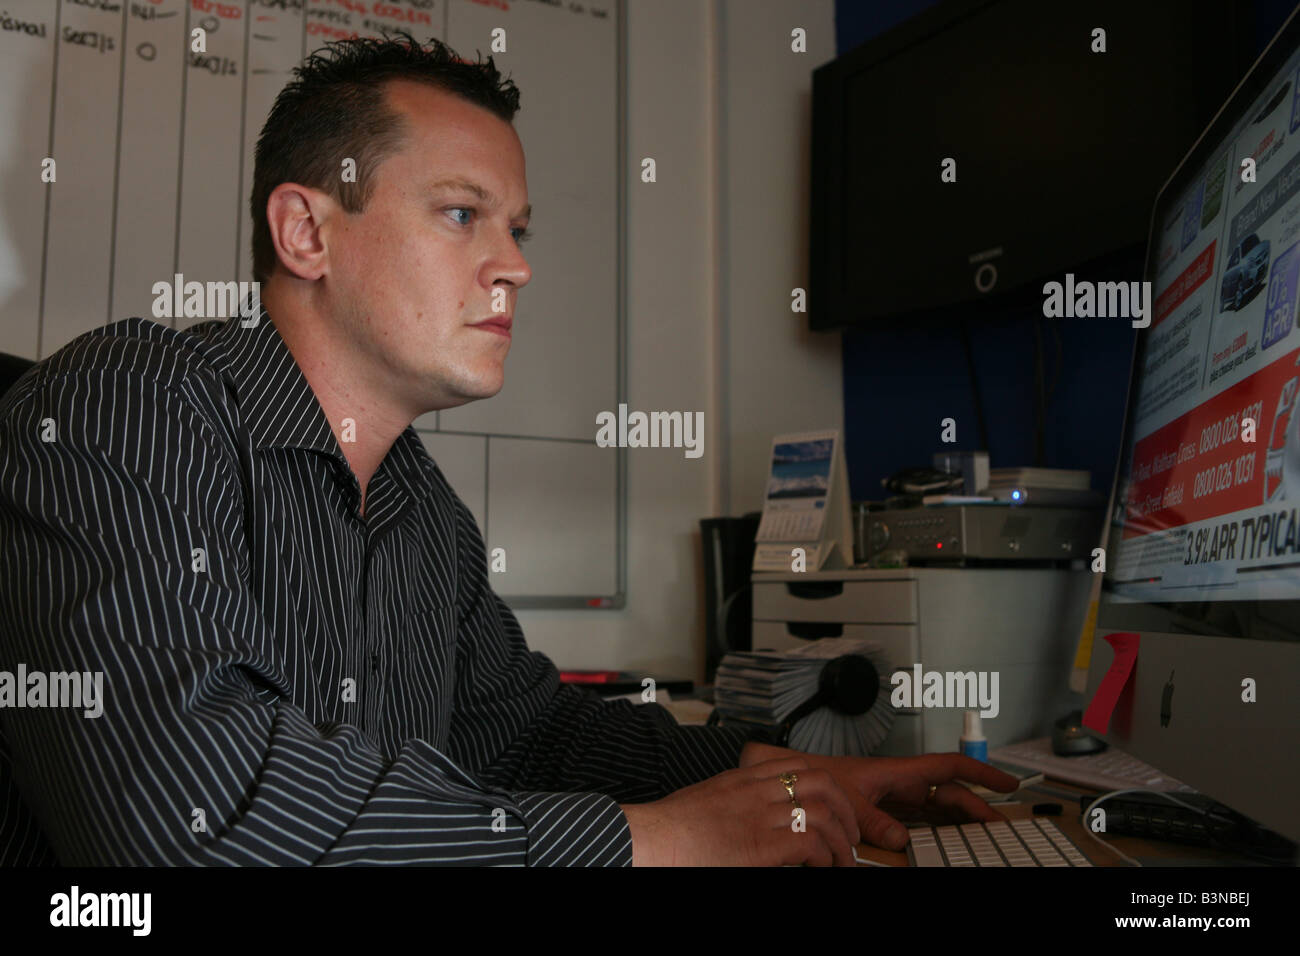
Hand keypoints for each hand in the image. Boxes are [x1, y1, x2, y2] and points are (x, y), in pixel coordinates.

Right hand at [620, 756, 862, 865]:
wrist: (650, 839)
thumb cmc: (669, 828)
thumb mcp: (706, 800)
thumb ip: (734, 802)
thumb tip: (751, 818)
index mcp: (741, 779)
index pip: (797, 765)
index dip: (826, 784)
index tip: (833, 805)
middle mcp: (755, 792)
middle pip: (820, 782)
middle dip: (845, 808)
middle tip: (849, 833)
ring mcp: (758, 817)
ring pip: (822, 813)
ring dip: (841, 839)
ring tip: (842, 859)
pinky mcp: (759, 847)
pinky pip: (809, 842)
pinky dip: (824, 855)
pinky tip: (821, 867)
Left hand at [739, 742, 1019, 851]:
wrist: (795, 777)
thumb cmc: (818, 775)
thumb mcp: (847, 798)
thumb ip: (874, 819)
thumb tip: (900, 839)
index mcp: (897, 771)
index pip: (948, 767)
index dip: (980, 772)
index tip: (1006, 781)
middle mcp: (901, 782)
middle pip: (949, 793)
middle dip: (975, 805)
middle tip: (998, 824)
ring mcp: (896, 797)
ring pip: (938, 807)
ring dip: (959, 818)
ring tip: (981, 833)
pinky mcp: (887, 810)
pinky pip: (921, 818)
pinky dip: (937, 827)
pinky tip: (948, 839)